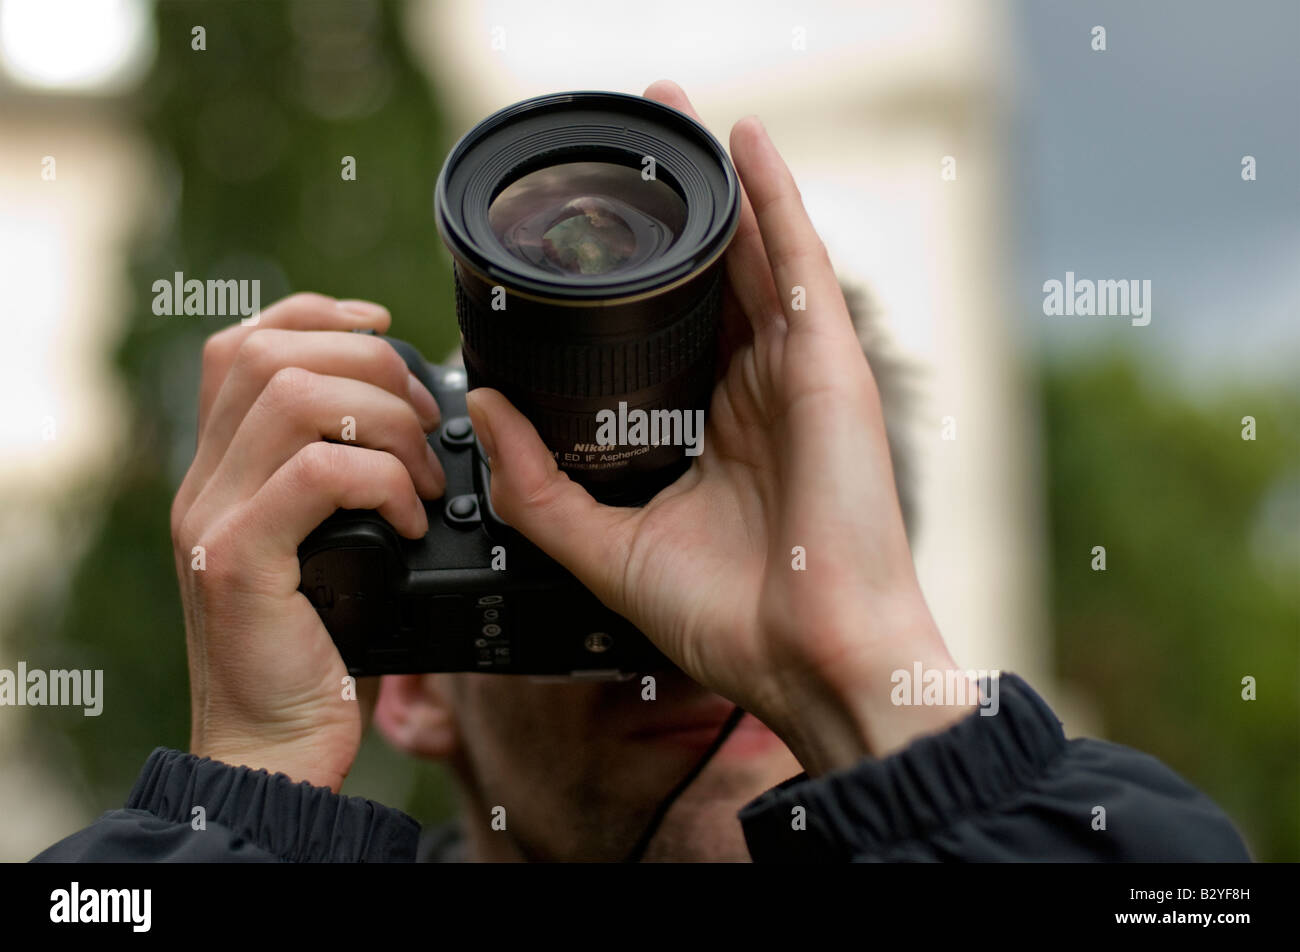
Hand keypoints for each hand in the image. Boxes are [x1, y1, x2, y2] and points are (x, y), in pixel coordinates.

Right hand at [170, 294, 444, 790]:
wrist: (274, 744)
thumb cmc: (319, 648)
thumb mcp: (326, 546)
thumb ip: (338, 480)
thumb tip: (410, 417)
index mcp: (223, 470)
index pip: (245, 344)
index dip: (317, 315)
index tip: (384, 327)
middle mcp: (205, 484)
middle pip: (273, 354)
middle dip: (370, 367)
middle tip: (425, 426)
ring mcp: (214, 518)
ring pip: (296, 398)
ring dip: (384, 424)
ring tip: (423, 479)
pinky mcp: (240, 559)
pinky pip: (317, 473)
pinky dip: (382, 481)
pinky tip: (410, 521)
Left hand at [464, 82, 972, 774]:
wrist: (810, 659)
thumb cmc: (729, 619)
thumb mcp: (607, 549)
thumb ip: (538, 488)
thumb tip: (480, 408)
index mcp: (707, 431)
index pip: (663, 333)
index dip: (627, 283)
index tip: (577, 239)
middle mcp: (751, 391)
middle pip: (707, 277)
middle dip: (668, 211)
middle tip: (625, 147)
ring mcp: (793, 373)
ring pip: (752, 254)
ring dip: (715, 183)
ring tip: (672, 114)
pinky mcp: (827, 367)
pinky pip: (800, 265)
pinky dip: (774, 199)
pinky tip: (741, 144)